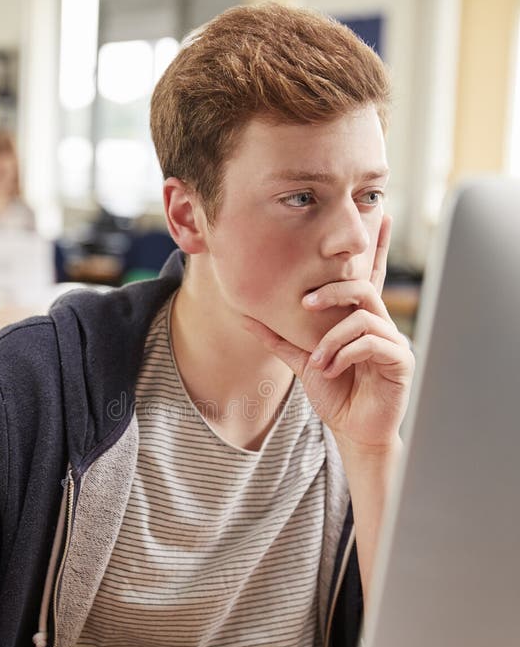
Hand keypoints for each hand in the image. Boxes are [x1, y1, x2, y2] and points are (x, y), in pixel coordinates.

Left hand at [243, 216, 414, 449]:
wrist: (353, 431)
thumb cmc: (336, 394)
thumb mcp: (301, 360)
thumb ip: (278, 336)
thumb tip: (245, 315)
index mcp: (360, 320)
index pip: (369, 276)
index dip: (378, 247)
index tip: (385, 215)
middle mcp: (380, 324)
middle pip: (362, 286)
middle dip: (332, 290)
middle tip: (306, 303)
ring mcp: (393, 341)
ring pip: (363, 315)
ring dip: (332, 338)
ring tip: (318, 362)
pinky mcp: (401, 360)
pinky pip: (371, 342)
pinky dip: (345, 354)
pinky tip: (332, 371)